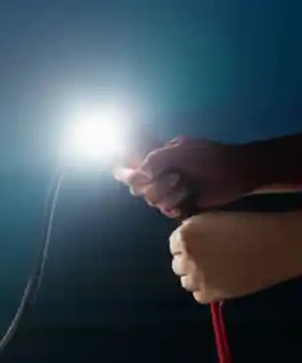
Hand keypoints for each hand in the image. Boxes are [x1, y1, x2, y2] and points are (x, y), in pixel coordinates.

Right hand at [114, 137, 266, 217]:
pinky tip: (183, 203)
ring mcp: (170, 189)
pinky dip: (172, 207)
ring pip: (152, 200)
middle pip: (138, 187)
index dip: (125, 172)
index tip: (128, 175)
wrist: (237, 172)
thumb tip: (138, 177)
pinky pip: (165, 211)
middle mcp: (161, 174)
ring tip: (186, 187)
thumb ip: (155, 160)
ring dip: (169, 195)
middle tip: (175, 177)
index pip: (131, 166)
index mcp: (159, 158)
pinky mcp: (181, 204)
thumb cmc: (210, 157)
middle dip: (155, 185)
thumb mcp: (180, 151)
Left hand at [169, 212, 301, 303]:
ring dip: (198, 278)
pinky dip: (208, 291)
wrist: (274, 246)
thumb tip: (184, 241)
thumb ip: (194, 230)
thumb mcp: (212, 220)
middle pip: (177, 265)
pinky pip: (199, 295)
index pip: (174, 246)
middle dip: (191, 263)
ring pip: (186, 282)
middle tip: (212, 260)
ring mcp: (196, 276)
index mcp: (185, 234)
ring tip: (218, 272)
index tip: (203, 247)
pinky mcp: (209, 293)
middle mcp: (186, 256)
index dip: (189, 247)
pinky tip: (223, 282)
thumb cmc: (248, 227)